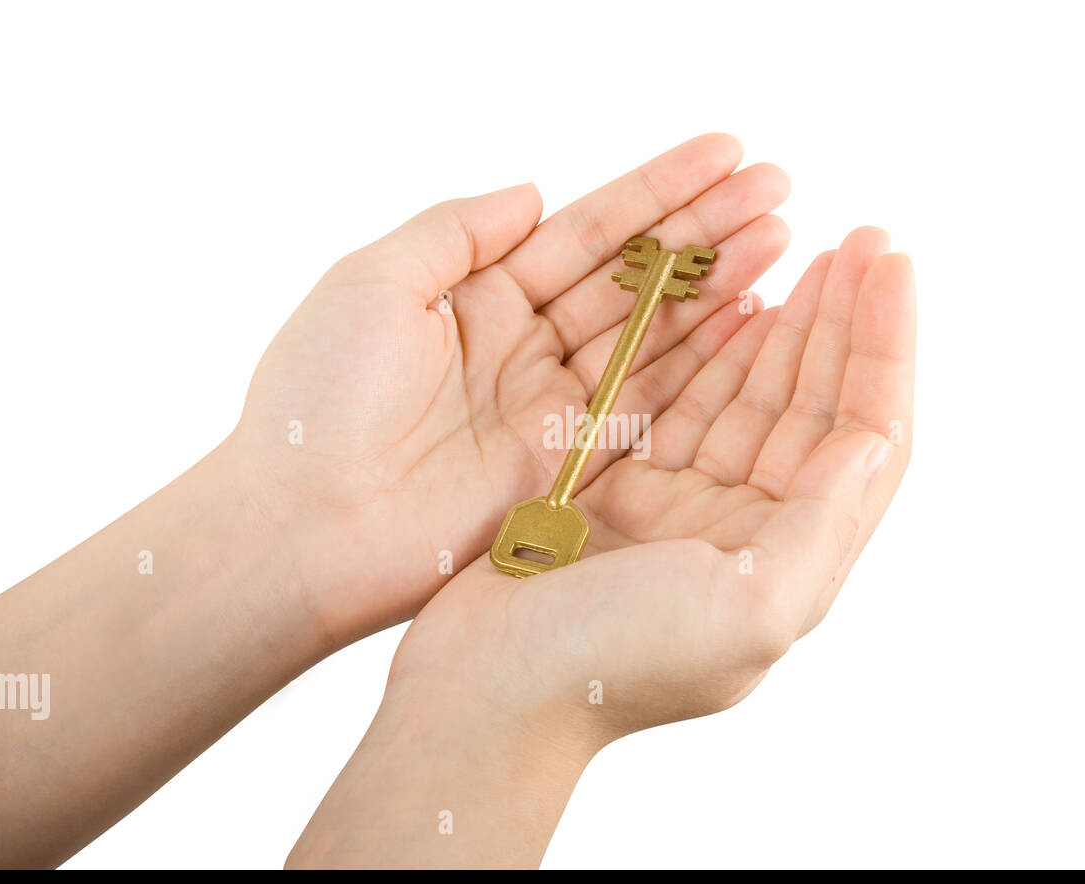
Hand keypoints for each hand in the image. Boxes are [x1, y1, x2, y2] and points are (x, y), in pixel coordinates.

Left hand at [227, 134, 791, 644]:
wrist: (302, 530)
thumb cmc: (317, 403)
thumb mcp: (374, 282)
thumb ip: (458, 229)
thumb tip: (537, 189)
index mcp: (478, 295)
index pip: (587, 230)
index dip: (658, 190)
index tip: (726, 152)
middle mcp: (524, 346)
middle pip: (634, 279)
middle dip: (708, 233)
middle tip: (780, 189)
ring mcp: (550, 408)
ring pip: (653, 337)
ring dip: (719, 290)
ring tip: (781, 240)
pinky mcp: (567, 468)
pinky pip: (647, 408)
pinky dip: (700, 368)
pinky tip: (751, 323)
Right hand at [388, 227, 912, 742]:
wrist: (485, 691)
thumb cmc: (612, 662)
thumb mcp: (747, 607)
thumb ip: (820, 525)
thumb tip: (872, 440)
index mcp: (791, 562)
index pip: (863, 437)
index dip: (885, 349)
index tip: (889, 264)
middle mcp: (750, 532)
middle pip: (815, 407)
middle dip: (843, 322)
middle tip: (860, 237)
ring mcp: (687, 508)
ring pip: (754, 397)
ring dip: (788, 327)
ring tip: (812, 254)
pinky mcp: (627, 490)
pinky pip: (685, 405)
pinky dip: (713, 352)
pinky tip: (739, 305)